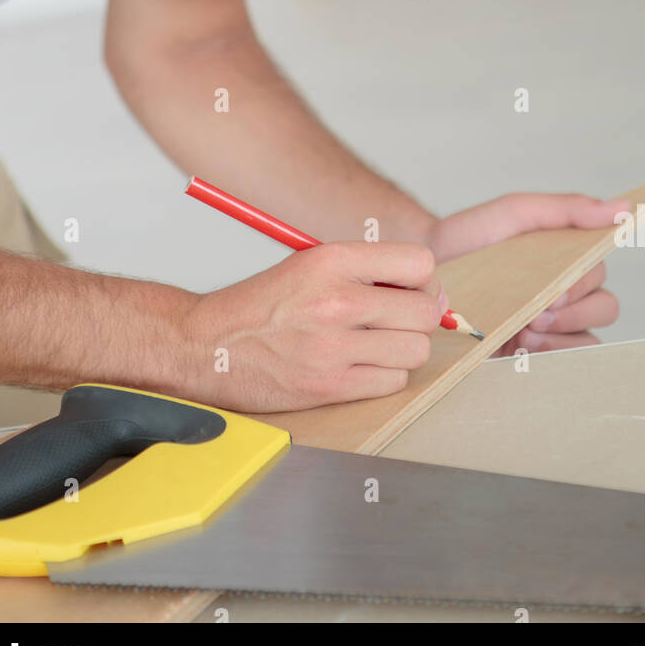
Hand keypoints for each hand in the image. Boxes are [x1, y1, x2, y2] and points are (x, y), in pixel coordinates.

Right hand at [180, 241, 444, 412]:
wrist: (207, 344)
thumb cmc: (262, 305)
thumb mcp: (312, 265)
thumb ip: (370, 272)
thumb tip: (437, 296)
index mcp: (332, 260)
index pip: (419, 262)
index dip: (422, 279)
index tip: (409, 289)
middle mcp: (336, 299)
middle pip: (424, 310)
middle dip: (417, 317)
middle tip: (394, 321)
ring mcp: (333, 346)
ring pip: (415, 349)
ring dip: (403, 349)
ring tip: (375, 344)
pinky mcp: (329, 385)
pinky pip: (393, 381)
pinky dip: (385, 375)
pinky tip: (360, 365)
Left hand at [429, 191, 627, 354]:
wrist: (425, 270)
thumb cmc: (470, 237)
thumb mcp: (516, 213)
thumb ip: (568, 209)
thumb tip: (625, 209)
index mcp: (567, 261)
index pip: (600, 275)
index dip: (583, 286)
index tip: (554, 290)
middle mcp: (564, 295)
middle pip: (604, 310)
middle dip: (573, 314)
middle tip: (535, 314)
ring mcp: (547, 328)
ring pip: (588, 343)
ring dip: (562, 339)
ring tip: (524, 332)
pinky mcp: (527, 355)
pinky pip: (560, 368)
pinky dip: (548, 360)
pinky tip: (518, 349)